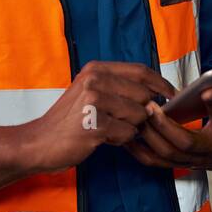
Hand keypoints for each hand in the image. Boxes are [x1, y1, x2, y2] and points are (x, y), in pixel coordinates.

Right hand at [25, 61, 176, 173]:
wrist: (39, 142)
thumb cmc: (69, 120)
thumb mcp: (90, 92)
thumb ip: (119, 87)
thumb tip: (155, 92)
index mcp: (96, 69)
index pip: (140, 71)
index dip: (160, 83)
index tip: (172, 94)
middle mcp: (95, 80)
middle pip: (143, 95)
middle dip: (141, 112)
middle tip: (123, 121)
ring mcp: (94, 102)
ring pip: (139, 115)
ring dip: (130, 128)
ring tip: (109, 129)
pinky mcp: (95, 124)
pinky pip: (128, 133)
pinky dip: (120, 139)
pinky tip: (103, 138)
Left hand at [125, 78, 211, 173]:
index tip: (207, 90)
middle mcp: (211, 150)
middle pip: (186, 142)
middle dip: (167, 126)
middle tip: (151, 106)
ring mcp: (193, 160)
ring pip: (168, 155)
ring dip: (150, 137)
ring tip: (138, 115)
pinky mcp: (178, 164)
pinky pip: (156, 163)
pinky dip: (140, 152)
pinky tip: (127, 137)